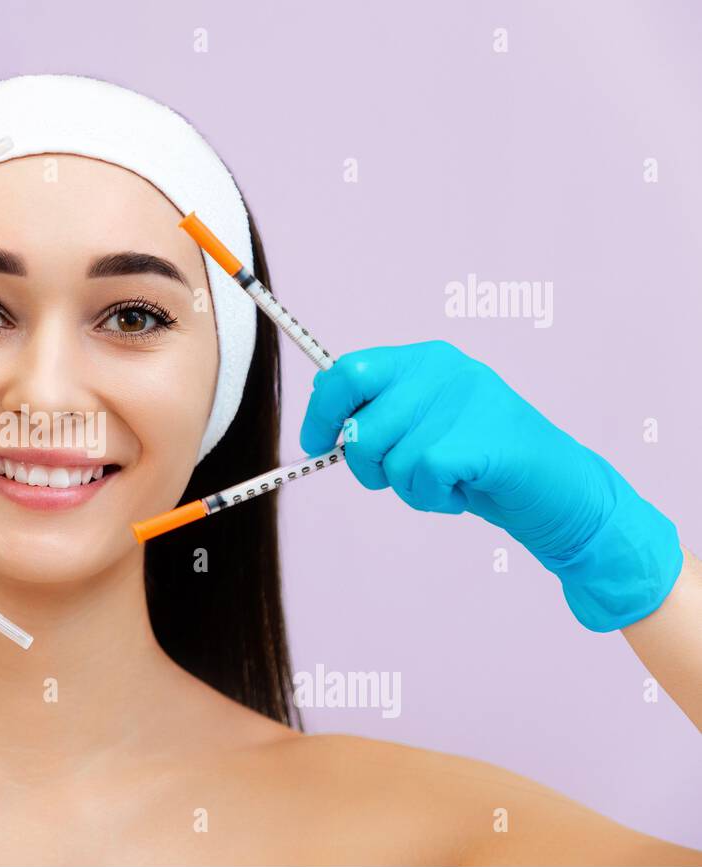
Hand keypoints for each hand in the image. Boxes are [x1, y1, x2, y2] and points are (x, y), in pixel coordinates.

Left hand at [300, 340, 681, 630]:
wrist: (560, 493)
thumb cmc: (483, 465)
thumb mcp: (425, 428)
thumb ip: (380, 409)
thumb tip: (320, 399)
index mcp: (425, 360)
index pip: (347, 371)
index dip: (320, 412)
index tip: (313, 442)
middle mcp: (442, 369)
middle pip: (359, 427)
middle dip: (368, 467)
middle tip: (402, 478)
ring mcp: (462, 399)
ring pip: (387, 459)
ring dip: (408, 488)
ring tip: (446, 482)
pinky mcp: (476, 436)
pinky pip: (416, 478)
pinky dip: (432, 499)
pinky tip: (462, 492)